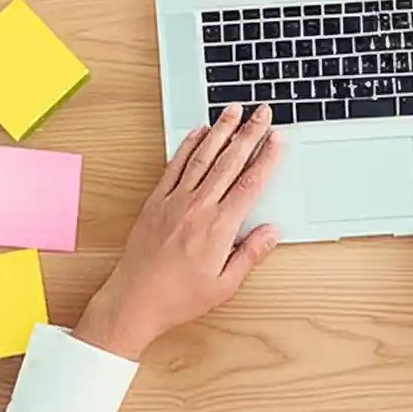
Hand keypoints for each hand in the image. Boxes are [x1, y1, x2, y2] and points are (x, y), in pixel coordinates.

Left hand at [75, 104, 282, 359]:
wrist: (135, 299)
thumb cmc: (179, 297)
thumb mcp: (225, 285)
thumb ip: (250, 254)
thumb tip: (271, 231)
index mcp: (219, 228)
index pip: (250, 183)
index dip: (266, 158)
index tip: (277, 139)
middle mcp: (198, 208)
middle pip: (230, 162)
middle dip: (249, 134)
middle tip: (261, 113)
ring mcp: (175, 201)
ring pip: (203, 157)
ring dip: (221, 131)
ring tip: (233, 111)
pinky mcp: (156, 201)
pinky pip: (175, 166)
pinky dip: (188, 146)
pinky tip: (199, 132)